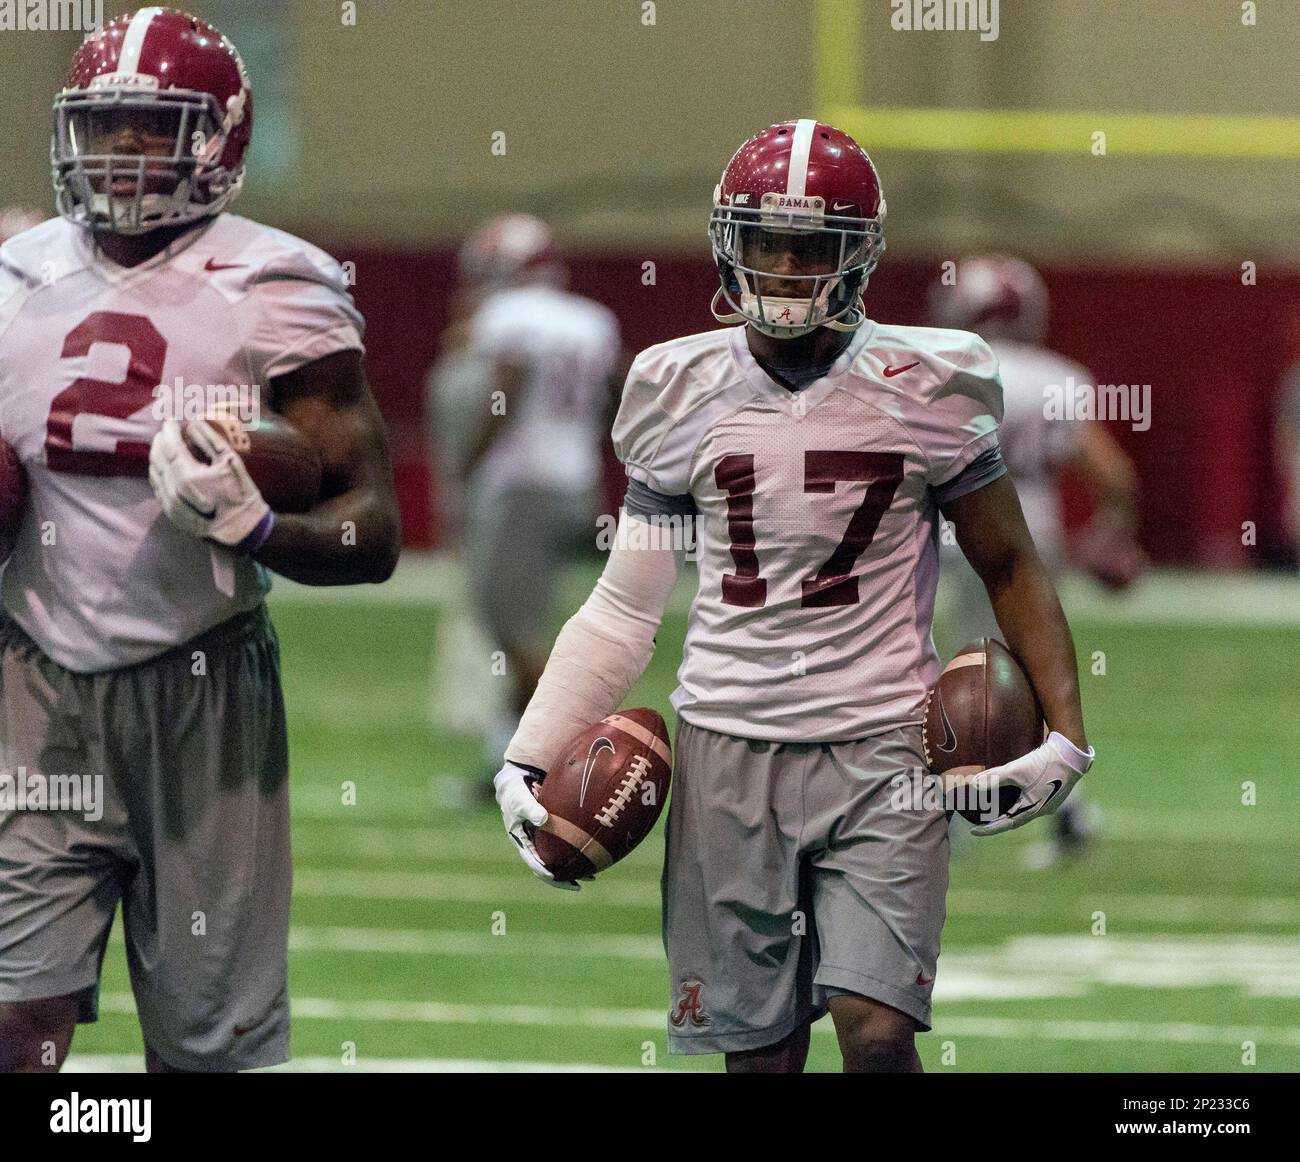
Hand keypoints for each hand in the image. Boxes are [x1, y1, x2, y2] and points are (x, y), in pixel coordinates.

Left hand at [148, 419, 272, 550]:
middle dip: (161, 440)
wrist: (241, 530)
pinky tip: (167, 466)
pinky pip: (156, 486)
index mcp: (188, 475)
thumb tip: (192, 424)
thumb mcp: (230, 462)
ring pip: (154, 471)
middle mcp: (173, 489)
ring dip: (157, 455)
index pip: (170, 445)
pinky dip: (159, 471)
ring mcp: (169, 502)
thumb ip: (209, 439)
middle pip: (157, 457)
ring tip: (166, 445)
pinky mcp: (169, 512)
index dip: (170, 429)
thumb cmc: (240, 494)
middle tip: (168, 430)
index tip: (172, 419)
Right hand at [493, 762, 581, 889]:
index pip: (533, 862)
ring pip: (557, 860)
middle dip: (561, 879)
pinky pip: (563, 847)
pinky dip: (575, 852)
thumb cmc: (516, 793)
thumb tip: (543, 819)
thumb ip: (530, 808)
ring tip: (590, 876)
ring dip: (572, 869)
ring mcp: (541, 840)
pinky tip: (591, 853)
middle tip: (578, 886)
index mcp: (522, 841)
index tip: (555, 877)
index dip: (544, 871)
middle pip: (547, 868)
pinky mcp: (550, 833)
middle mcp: (532, 844)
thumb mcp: (520, 800)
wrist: (516, 784)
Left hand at [969, 732, 1093, 836]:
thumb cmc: (1044, 763)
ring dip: (1009, 808)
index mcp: (1034, 810)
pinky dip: (1018, 799)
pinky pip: (1031, 800)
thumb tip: (974, 784)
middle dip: (998, 819)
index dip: (989, 829)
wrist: (1071, 753)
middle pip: (1016, 818)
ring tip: (993, 806)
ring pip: (1024, 809)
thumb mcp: (1016, 770)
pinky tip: (1012, 792)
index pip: (1007, 824)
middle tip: (981, 819)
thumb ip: (994, 777)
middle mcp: (1042, 809)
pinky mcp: (1053, 792)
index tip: (973, 832)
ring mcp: (1049, 801)